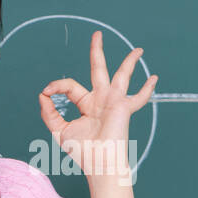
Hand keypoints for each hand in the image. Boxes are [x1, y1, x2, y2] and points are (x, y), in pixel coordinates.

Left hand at [39, 30, 156, 177]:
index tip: (46, 91)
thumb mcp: (59, 129)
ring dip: (130, 62)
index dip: (57, 85)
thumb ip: (49, 112)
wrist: (98, 163)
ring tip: (138, 50)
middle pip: (98, 70)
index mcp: (86, 104)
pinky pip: (139, 98)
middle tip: (97, 35)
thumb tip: (43, 94)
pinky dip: (147, 89)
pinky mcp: (124, 108)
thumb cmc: (81, 151)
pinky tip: (154, 78)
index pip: (70, 86)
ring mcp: (114, 102)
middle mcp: (101, 100)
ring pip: (122, 76)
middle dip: (97, 52)